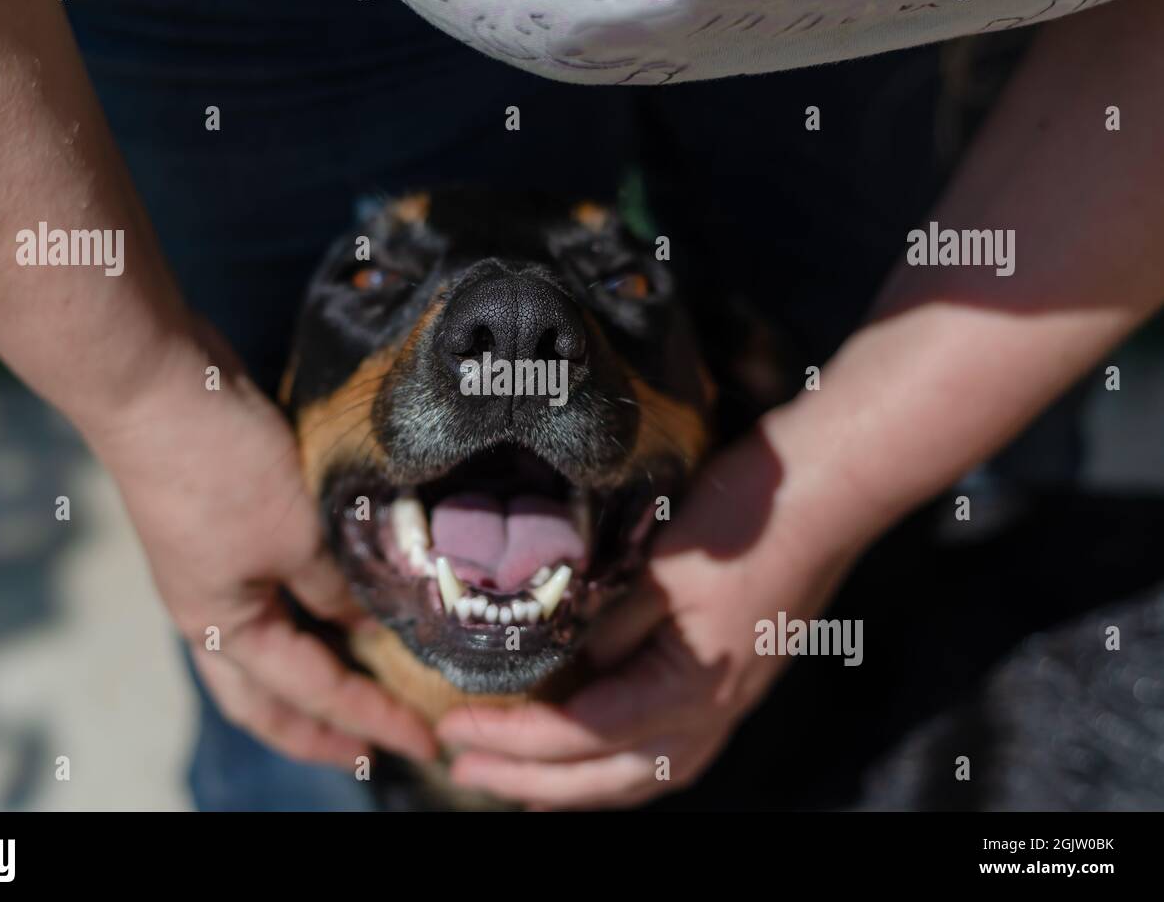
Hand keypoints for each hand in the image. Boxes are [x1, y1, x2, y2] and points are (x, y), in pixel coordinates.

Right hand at [87, 324, 436, 767]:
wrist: (158, 386)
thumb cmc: (224, 470)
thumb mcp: (296, 535)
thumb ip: (338, 589)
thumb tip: (373, 627)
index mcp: (225, 629)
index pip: (313, 694)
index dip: (373, 721)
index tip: (425, 742)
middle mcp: (212, 614)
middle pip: (266, 701)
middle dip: (319, 734)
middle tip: (372, 753)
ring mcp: (213, 574)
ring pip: (266, 653)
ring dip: (311, 680)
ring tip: (363, 691)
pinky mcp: (224, 534)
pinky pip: (272, 599)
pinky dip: (309, 617)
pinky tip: (342, 608)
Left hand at [436, 427, 859, 808]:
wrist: (827, 493)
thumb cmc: (744, 521)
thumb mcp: (657, 567)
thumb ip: (605, 625)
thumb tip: (563, 663)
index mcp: (687, 690)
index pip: (578, 735)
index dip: (509, 739)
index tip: (453, 728)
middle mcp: (709, 716)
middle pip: (605, 779)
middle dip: (529, 782)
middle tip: (464, 772)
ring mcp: (727, 707)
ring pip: (640, 777)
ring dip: (575, 787)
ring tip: (519, 787)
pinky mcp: (732, 687)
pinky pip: (667, 752)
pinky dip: (618, 765)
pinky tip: (592, 756)